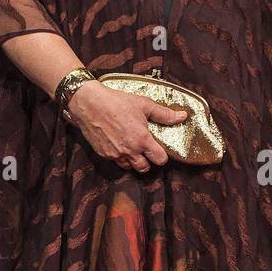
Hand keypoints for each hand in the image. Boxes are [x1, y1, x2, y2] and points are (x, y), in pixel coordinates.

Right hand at [66, 82, 187, 173]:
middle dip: (148, 162)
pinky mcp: (104, 154)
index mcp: (142, 140)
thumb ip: (164, 114)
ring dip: (134, 162)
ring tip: (134, 150)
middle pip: (145, 168)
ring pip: (130, 168)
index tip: (160, 150)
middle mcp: (130, 150)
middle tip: (147, 152)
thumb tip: (182, 116)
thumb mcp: (144, 104)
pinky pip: (116, 161)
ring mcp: (115, 154)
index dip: (162, 156)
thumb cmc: (117, 102)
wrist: (89, 103)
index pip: (160, 160)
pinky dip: (120, 157)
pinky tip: (120, 146)